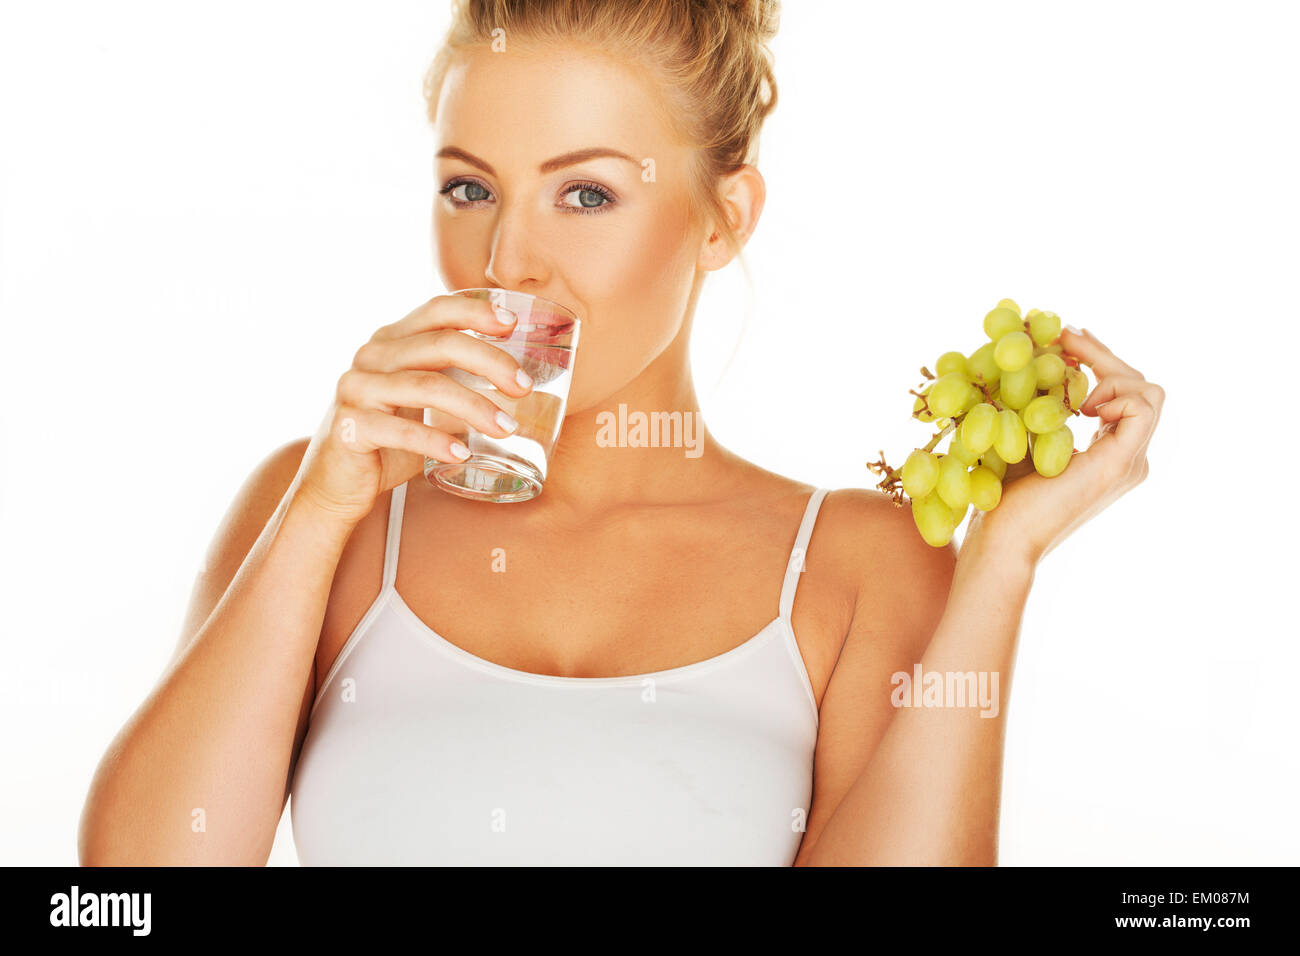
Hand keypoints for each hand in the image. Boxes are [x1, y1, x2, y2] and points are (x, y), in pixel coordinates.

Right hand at [292, 293, 534, 524]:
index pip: (436, 310)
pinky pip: (401, 430)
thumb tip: (516, 374)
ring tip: (507, 427)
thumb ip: (454, 379)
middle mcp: (371, 357)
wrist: (336, 485)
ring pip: (427, 386)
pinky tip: (463, 454)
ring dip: (475, 406)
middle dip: (491, 362)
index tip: (514, 323)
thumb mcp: (422, 401)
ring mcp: (357, 390)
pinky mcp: (350, 428)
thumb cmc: (389, 441)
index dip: (476, 311)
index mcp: (390, 341)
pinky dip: (437, 442)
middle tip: (524, 388)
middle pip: (441, 344)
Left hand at [966, 326, 1164, 565]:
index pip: (1122, 392)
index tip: (1064, 336)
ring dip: (1109, 373)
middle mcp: (1128, 457)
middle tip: (1064, 334)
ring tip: (1068, 391)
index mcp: (1109, 452)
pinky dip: (1114, 393)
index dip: (1098, 358)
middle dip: (1101, 354)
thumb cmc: (1001, 498)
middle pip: (1138, 386)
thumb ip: (1036, 404)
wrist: (1001, 538)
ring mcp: (1129, 461)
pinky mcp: (1121, 462)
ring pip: (1148, 392)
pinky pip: (1143, 406)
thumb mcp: (1021, 438)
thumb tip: (1029, 354)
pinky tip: (1078, 407)